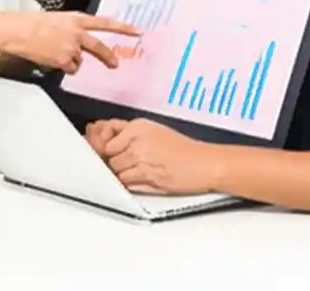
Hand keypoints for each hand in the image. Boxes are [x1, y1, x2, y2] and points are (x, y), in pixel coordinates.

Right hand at [4, 12, 139, 73]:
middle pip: (100, 47)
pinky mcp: (65, 60)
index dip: (122, 28)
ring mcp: (72, 47)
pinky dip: (62, 67)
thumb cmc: (32, 23)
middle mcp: (78, 33)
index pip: (105, 23)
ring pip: (79, 61)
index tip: (137, 31)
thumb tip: (79, 41)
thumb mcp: (57, 20)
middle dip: (108, 57)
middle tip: (114, 64)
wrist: (19, 31)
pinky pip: (69, 68)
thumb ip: (72, 28)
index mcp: (77, 19)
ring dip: (69, 60)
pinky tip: (51, 59)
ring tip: (52, 52)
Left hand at [85, 118, 222, 194]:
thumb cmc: (184, 149)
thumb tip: (103, 140)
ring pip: (115, 170)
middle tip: (128, 164)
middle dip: (113, 161)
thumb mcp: (154, 130)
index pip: (103, 133)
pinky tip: (143, 179)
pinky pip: (126, 182)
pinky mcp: (148, 175)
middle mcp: (137, 139)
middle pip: (107, 155)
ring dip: (122, 174)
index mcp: (138, 126)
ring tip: (140, 172)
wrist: (207, 163)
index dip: (103, 145)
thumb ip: (128, 134)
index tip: (107, 151)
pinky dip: (130, 184)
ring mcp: (142, 158)